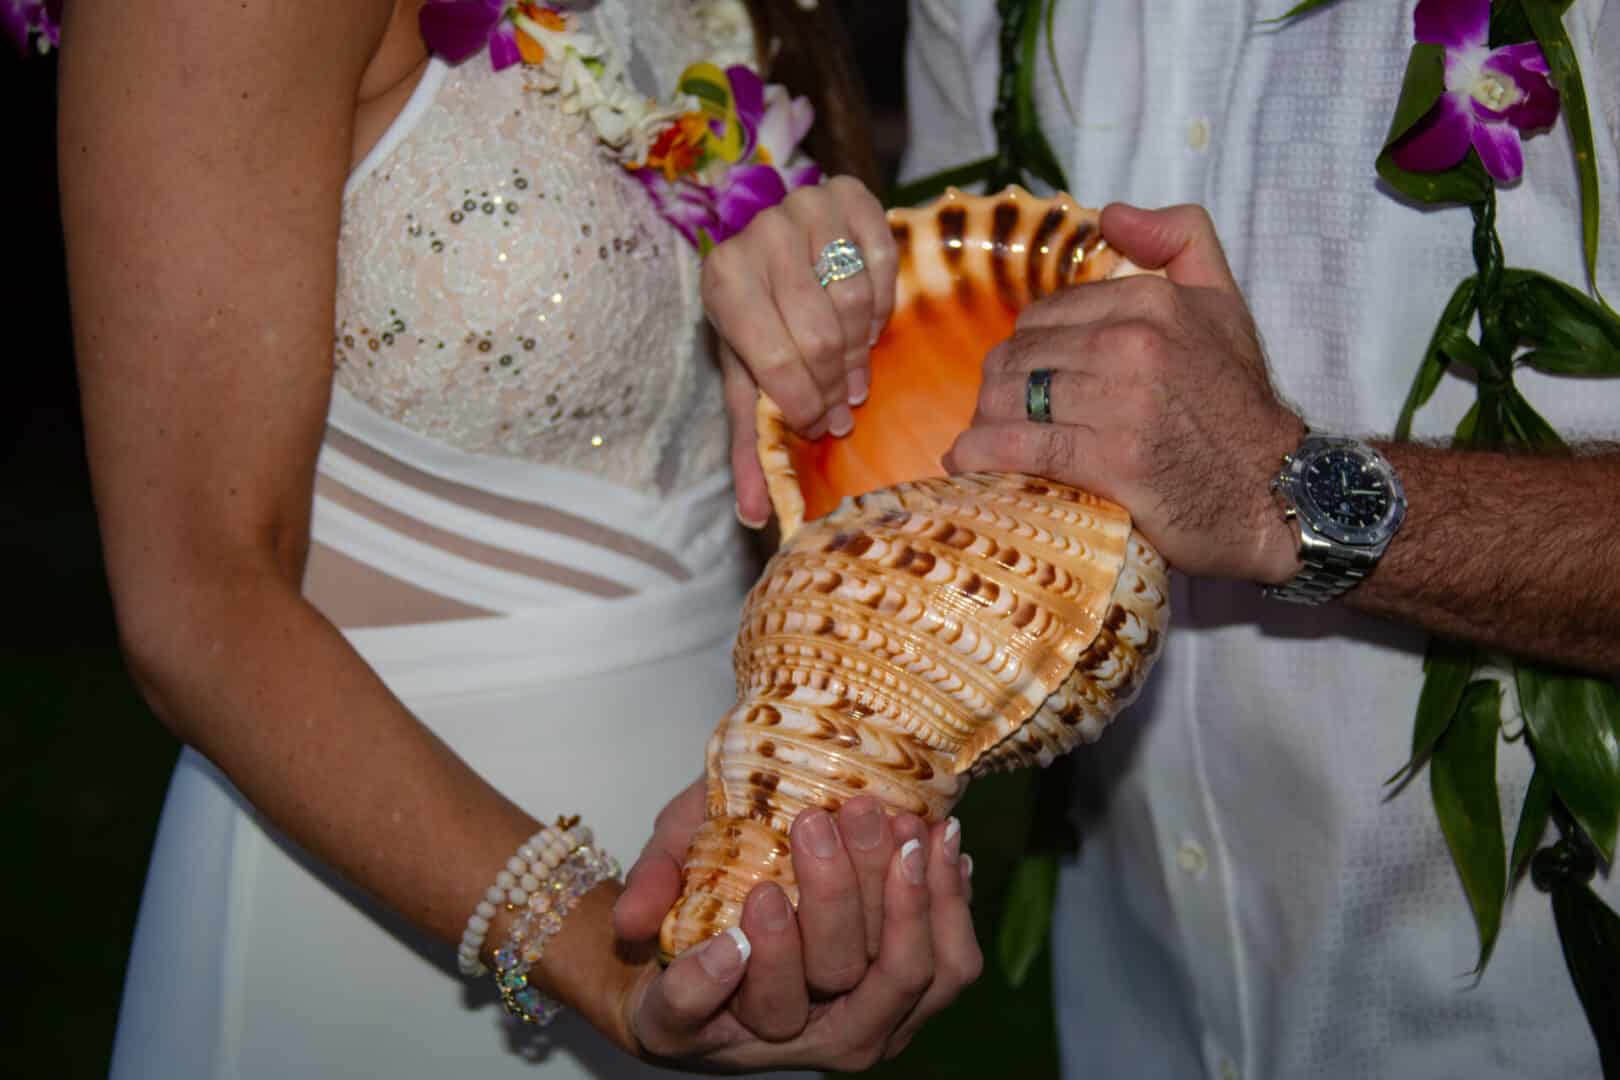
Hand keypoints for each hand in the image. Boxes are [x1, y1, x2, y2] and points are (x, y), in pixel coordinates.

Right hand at [611, 778, 979, 1071]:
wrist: (746, 941)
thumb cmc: (694, 913)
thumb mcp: (655, 887)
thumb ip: (646, 892)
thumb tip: (631, 919)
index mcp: (728, 1024)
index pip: (748, 1007)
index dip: (759, 961)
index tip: (756, 897)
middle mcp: (806, 1039)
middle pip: (835, 974)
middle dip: (834, 894)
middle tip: (819, 821)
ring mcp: (870, 1023)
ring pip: (909, 974)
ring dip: (909, 897)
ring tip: (899, 827)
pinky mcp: (916, 997)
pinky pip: (952, 964)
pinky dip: (953, 901)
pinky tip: (942, 839)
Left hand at [702, 177, 898, 527]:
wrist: (773, 243)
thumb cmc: (759, 322)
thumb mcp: (746, 379)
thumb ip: (750, 443)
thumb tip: (755, 515)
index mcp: (722, 280)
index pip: (774, 361)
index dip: (805, 404)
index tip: (820, 424)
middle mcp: (758, 234)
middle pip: (820, 336)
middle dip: (836, 383)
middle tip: (843, 405)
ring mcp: (804, 206)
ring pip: (855, 302)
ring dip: (861, 349)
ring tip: (854, 370)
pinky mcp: (850, 192)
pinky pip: (883, 262)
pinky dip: (882, 302)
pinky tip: (867, 320)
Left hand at [944, 203, 1306, 583]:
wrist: (1275, 491)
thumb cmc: (1238, 404)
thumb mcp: (1224, 302)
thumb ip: (1179, 238)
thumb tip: (1110, 214)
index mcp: (1150, 300)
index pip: (1042, 315)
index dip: (1028, 350)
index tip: (1032, 381)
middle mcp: (1134, 342)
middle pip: (1017, 357)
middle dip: (999, 389)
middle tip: (1004, 418)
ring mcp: (1120, 402)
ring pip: (1008, 398)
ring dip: (986, 423)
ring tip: (990, 442)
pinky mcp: (1109, 460)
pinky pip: (1019, 446)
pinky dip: (983, 453)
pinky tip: (969, 462)